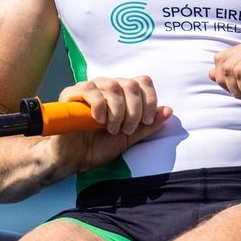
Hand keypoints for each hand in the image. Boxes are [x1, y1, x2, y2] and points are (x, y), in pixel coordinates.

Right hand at [49, 76, 170, 172]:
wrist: (73, 158)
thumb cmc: (98, 147)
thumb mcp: (128, 139)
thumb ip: (147, 126)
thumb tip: (169, 111)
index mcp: (122, 95)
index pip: (143, 82)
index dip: (150, 100)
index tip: (147, 121)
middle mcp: (107, 87)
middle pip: (130, 84)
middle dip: (134, 110)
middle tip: (127, 129)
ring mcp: (90, 88)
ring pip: (112, 86)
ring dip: (117, 111)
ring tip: (112, 128)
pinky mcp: (72, 94)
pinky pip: (90, 90)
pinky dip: (99, 106)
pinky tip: (98, 121)